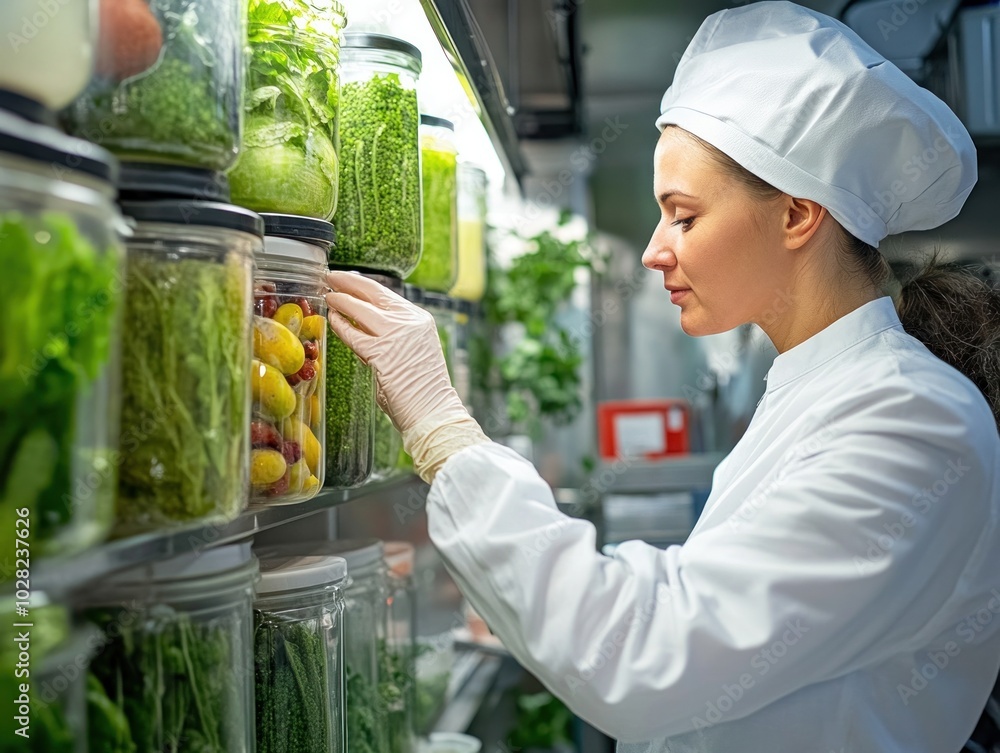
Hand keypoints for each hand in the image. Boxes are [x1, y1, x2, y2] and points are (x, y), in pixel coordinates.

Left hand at [324, 271, 454, 431]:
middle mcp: (410, 321)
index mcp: (419, 319)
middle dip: (348, 282)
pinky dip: (340, 326)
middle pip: (372, 293)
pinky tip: (332, 320)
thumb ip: (393, 334)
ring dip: (340, 301)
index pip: (385, 294)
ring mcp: (396, 335)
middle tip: (331, 277)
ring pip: (360, 310)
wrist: (433, 410)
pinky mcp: (382, 352)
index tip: (347, 280)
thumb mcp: (412, 349)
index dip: (362, 284)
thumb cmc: (422, 388)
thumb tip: (363, 325)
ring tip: (327, 296)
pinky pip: (353, 334)